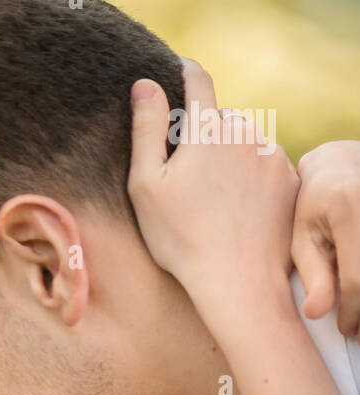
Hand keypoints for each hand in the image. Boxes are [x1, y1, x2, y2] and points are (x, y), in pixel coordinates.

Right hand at [127, 59, 299, 323]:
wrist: (238, 281)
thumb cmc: (182, 239)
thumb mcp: (146, 186)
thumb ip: (146, 129)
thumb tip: (146, 84)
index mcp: (206, 129)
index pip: (197, 81)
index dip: (184, 74)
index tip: (179, 74)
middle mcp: (243, 131)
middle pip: (220, 120)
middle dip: (204, 135)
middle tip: (188, 175)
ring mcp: (270, 154)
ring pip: (245, 142)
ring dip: (230, 156)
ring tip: (214, 198)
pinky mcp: (288, 178)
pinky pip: (266, 165)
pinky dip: (252, 177)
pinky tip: (238, 208)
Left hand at [293, 141, 359, 340]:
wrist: (341, 165)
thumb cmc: (315, 204)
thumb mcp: (303, 237)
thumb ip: (312, 276)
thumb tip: (315, 314)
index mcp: (348, 207)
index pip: (356, 278)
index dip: (352, 311)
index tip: (348, 329)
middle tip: (357, 328)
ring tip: (357, 309)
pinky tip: (358, 290)